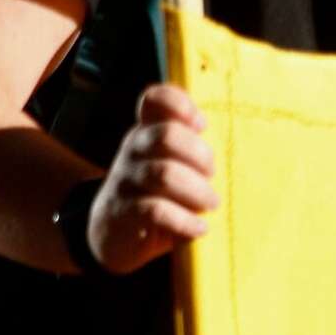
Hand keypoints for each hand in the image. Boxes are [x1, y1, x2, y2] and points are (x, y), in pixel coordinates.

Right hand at [87, 82, 216, 271]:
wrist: (112, 234)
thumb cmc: (156, 196)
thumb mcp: (172, 165)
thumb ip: (192, 148)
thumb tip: (223, 137)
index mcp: (148, 133)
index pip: (154, 100)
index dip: (179, 103)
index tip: (201, 125)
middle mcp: (134, 151)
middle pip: (166, 136)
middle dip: (199, 156)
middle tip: (211, 176)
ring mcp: (125, 181)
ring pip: (164, 174)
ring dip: (197, 190)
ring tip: (211, 204)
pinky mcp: (123, 212)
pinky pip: (156, 210)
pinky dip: (184, 220)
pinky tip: (199, 228)